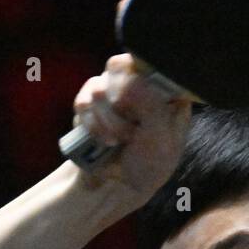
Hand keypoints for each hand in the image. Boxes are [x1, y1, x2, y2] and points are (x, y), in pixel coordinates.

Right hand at [70, 53, 191, 201]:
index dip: (141, 79)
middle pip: (119, 65)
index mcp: (165, 90)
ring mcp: (112, 94)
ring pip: (99, 86)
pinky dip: (92, 124)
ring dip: (107, 119)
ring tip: (118, 141)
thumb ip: (152, 105)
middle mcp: (138, 86)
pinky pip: (82, 101)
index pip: (151, 61)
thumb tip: (129, 82)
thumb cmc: (149, 166)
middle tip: (130, 126)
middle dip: (120, 100)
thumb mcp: (162, 139)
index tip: (143, 106)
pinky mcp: (90, 106)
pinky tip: (103, 141)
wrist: (116, 188)